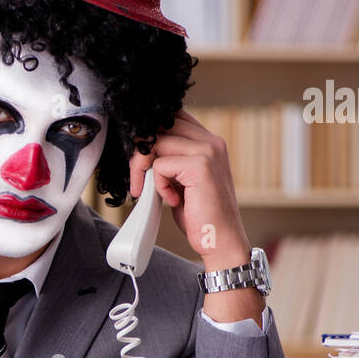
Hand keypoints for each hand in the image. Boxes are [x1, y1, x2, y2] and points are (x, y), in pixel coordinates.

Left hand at [128, 109, 250, 271]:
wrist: (220, 239)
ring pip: (156, 143)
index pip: (172, 117)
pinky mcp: (200, 166)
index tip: (140, 158)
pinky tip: (172, 199)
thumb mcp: (182, 179)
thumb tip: (141, 146)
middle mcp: (212, 141)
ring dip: (144, 168)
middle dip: (141, 150)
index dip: (150, 134)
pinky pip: (160, 165)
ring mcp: (209, 151)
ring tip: (151, 190)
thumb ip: (170, 159)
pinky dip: (158, 184)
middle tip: (138, 177)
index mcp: (209, 142)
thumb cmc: (200, 213)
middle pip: (161, 126)